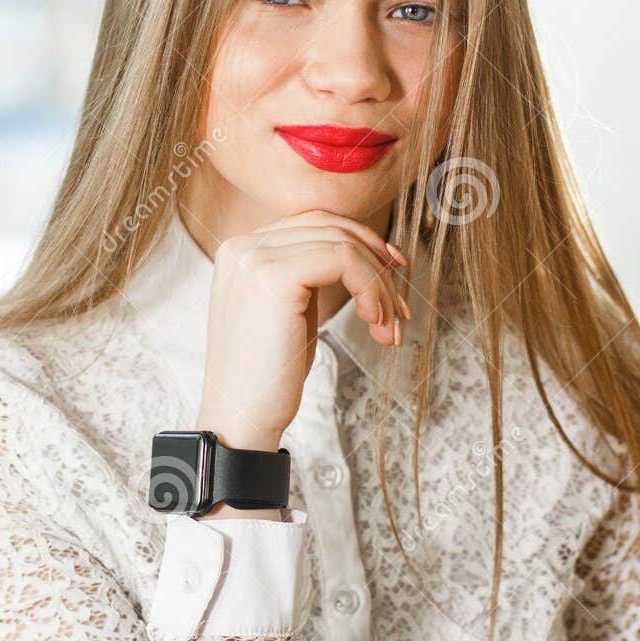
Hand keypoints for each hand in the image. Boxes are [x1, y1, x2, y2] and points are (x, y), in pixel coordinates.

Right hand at [196, 209, 409, 452]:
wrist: (240, 418)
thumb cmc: (269, 374)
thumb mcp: (290, 312)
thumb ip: (309, 276)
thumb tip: (367, 254)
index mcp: (242, 250)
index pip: (314, 222)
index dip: (362, 244)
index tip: (392, 276)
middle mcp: (242, 246)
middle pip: (331, 226)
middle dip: (377, 262)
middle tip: (399, 307)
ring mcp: (254, 258)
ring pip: (343, 244)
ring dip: (379, 285)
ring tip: (387, 327)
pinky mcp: (274, 278)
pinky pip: (345, 261)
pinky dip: (371, 289)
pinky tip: (374, 323)